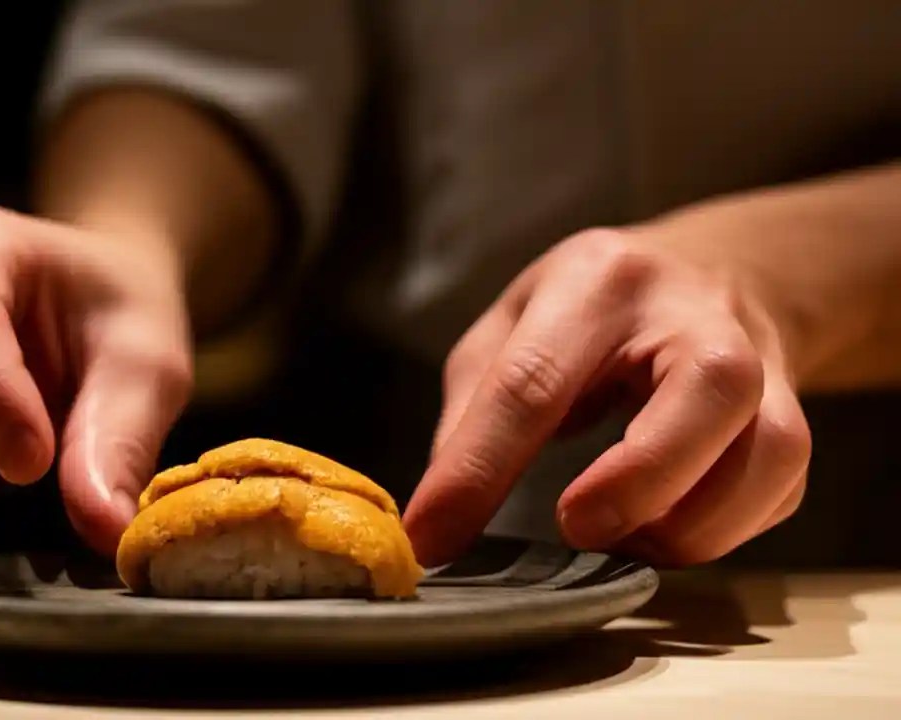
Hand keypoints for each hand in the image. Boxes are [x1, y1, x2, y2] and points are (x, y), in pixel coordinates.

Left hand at [403, 228, 810, 567]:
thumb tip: (444, 505)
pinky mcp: (795, 408)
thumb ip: (473, 406)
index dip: (476, 468)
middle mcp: (691, 311)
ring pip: (769, 448)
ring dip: (693, 523)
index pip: (532, 379)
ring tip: (626, 540)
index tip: (432, 536)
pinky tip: (667, 528)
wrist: (716, 266)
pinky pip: (780, 485)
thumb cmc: (593, 304)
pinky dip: (724, 528)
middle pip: (704, 390)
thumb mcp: (513, 322)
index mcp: (595, 281)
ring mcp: (760, 357)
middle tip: (573, 528)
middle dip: (636, 481)